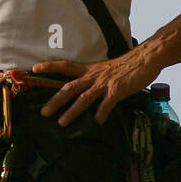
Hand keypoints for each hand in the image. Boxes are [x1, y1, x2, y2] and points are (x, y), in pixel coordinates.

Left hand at [32, 50, 160, 126]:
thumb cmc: (127, 65)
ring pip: (84, 98)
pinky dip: (101, 114)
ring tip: (61, 123)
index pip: (65, 66)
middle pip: (70, 87)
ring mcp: (105, 84)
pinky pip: (106, 105)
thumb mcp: (106, 69)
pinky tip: (97, 122)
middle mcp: (94, 76)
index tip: (34, 69)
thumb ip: (95, 79)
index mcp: (89, 69)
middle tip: (43, 112)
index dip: (49, 66)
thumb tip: (86, 91)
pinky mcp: (117, 90)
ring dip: (71, 111)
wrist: (146, 58)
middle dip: (55, 100)